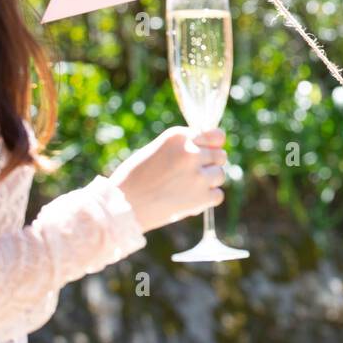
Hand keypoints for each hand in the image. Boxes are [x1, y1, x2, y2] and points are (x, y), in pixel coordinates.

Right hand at [109, 126, 227, 232]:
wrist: (121, 206)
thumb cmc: (135, 178)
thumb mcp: (156, 150)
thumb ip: (181, 148)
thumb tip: (209, 150)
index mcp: (178, 136)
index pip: (215, 136)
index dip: (211, 146)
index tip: (204, 154)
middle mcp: (191, 152)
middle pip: (220, 155)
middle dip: (210, 165)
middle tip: (193, 175)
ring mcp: (198, 175)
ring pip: (220, 175)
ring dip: (209, 182)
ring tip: (187, 189)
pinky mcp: (201, 197)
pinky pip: (218, 195)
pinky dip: (207, 200)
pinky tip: (190, 200)